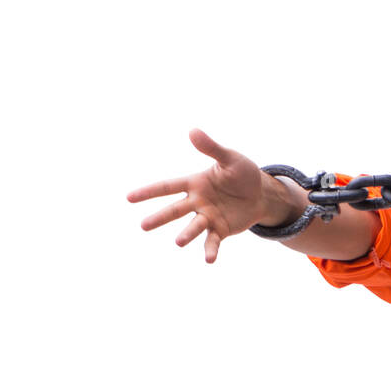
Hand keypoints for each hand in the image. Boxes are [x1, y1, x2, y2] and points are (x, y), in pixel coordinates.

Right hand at [126, 128, 295, 262]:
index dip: (149, 192)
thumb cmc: (242, 173)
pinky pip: (213, 241)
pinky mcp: (221, 230)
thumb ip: (211, 148)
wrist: (261, 193)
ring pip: (193, 227)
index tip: (129, 197)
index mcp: (195, 183)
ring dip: (186, 235)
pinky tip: (209, 260)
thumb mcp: (230, 158)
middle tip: (143, 226)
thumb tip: (192, 131)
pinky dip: (210, 250)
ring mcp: (208, 217)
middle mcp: (197, 202)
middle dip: (160, 218)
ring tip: (178, 242)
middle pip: (175, 210)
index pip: (168, 186)